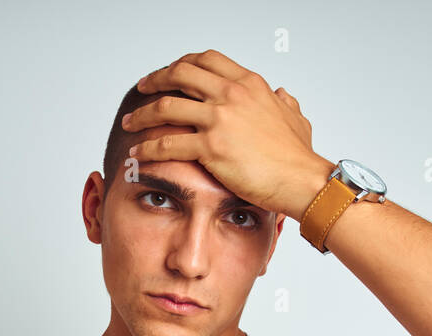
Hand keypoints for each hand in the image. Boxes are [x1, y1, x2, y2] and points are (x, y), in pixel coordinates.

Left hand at [122, 49, 331, 218]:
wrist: (301, 179)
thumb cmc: (299, 155)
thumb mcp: (295, 118)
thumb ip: (285, 104)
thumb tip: (283, 96)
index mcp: (248, 84)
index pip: (206, 60)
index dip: (183, 63)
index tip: (170, 72)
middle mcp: (231, 94)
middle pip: (180, 75)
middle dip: (156, 80)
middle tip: (142, 89)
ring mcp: (219, 119)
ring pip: (166, 107)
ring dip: (142, 114)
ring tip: (129, 122)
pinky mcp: (211, 148)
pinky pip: (167, 144)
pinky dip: (147, 148)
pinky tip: (137, 153)